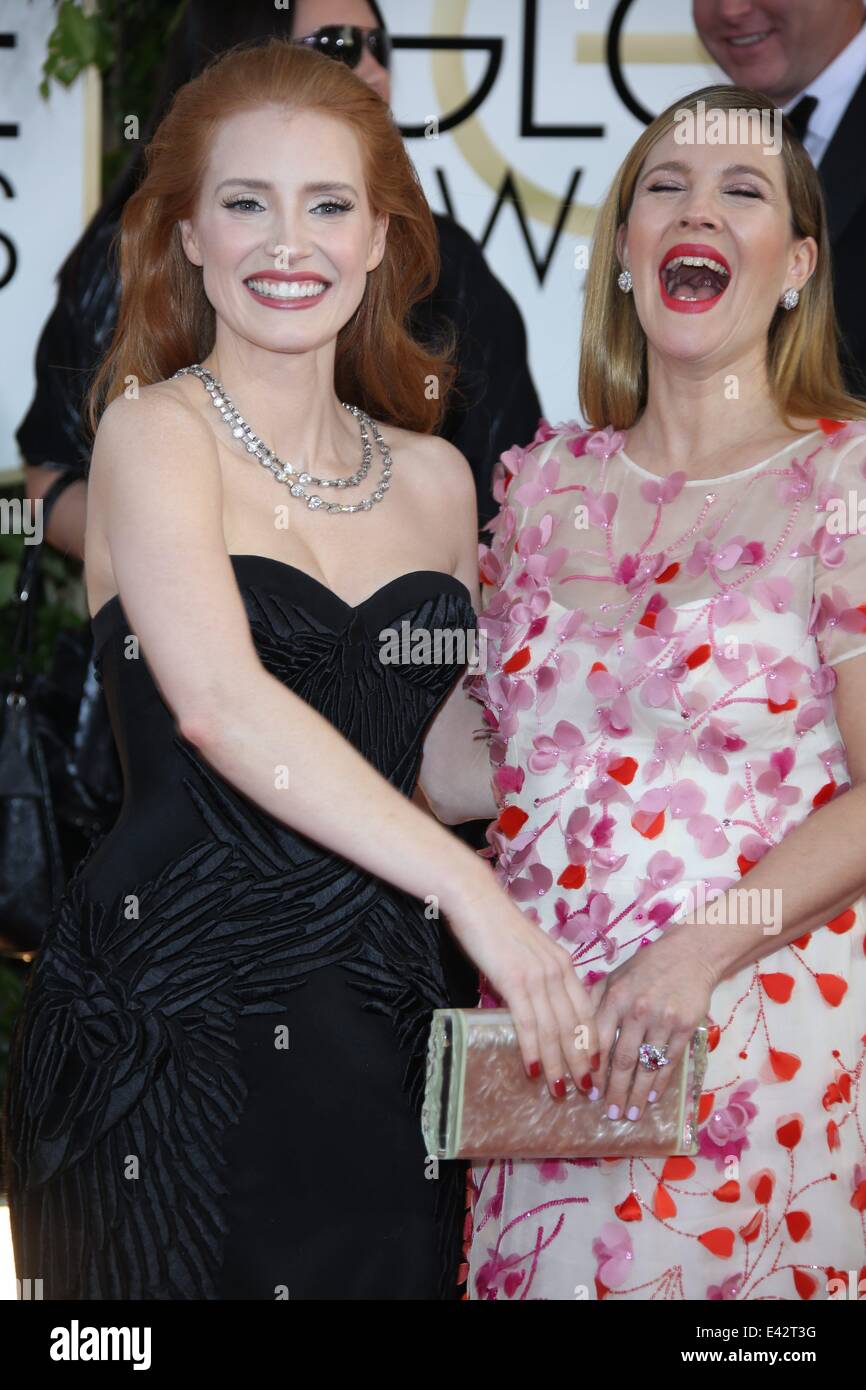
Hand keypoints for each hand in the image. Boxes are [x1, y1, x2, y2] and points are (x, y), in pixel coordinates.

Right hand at [446, 881, 598, 1099]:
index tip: (597, 1067)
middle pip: (575, 1025)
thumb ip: (542, 974)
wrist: (476, 899)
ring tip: (562, 1091)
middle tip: (587, 1090)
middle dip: (582, 1061)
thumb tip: (542, 1004)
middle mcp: (557, 971)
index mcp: (564, 964)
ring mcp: (537, 976)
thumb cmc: (498, 925)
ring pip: (553, 1029)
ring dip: (558, 1063)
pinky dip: (532, 1050)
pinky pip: (527, 1023)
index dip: (592, 1042)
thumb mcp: (531, 950)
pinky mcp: (514, 980)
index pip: (586, 1011)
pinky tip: (534, 1070)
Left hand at [584, 926, 717, 1121]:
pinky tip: (653, 1097)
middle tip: (610, 1113)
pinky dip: (661, 1082)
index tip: (588, 1092)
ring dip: (638, 1094)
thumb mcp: (614, 977)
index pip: (598, 1042)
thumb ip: (593, 1002)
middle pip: (622, 1060)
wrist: (689, 955)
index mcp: (615, 998)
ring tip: (631, 1113)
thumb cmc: (646, 967)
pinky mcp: (685, 1027)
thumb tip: (572, 1030)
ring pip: (647, 1065)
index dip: (593, 1070)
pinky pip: (670, 1061)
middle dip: (615, 1091)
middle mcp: (637, 1010)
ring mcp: (663, 1020)